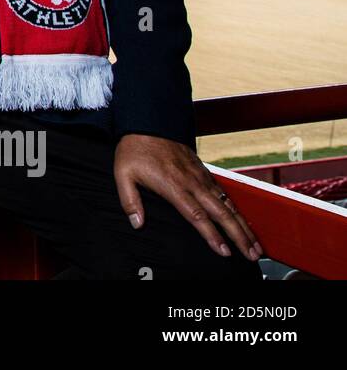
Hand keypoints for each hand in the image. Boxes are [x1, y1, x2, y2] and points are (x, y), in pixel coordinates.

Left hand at [113, 133, 262, 261]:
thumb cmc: (135, 150)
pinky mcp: (204, 171)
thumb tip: (137, 223)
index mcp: (174, 186)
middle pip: (221, 213)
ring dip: (243, 225)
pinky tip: (243, 221)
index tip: (224, 251)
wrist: (148, 123)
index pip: (197, 216)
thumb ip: (130, 201)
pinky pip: (224, 193)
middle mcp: (192, 183)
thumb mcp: (123, 174)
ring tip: (254, 245)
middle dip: (239, 235)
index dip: (212, 235)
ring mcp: (201, 176)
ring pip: (228, 204)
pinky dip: (237, 210)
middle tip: (252, 254)